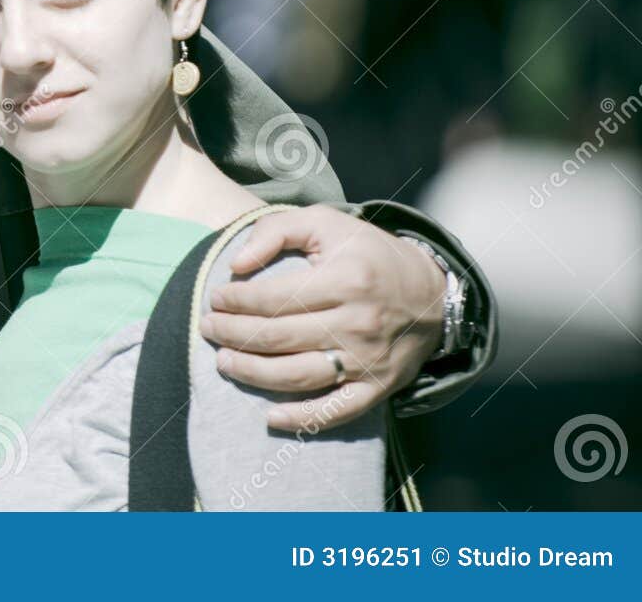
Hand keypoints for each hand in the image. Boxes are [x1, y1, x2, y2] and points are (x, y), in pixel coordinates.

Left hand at [199, 204, 444, 431]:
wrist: (432, 293)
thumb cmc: (367, 254)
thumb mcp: (326, 223)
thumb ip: (275, 231)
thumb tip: (236, 264)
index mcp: (345, 280)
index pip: (276, 298)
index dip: (238, 301)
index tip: (216, 299)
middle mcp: (358, 323)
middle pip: (280, 338)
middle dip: (234, 335)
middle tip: (208, 328)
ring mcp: (369, 360)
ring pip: (299, 375)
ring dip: (253, 373)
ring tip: (224, 361)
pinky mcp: (379, 387)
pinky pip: (337, 411)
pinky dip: (303, 418)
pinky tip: (271, 416)